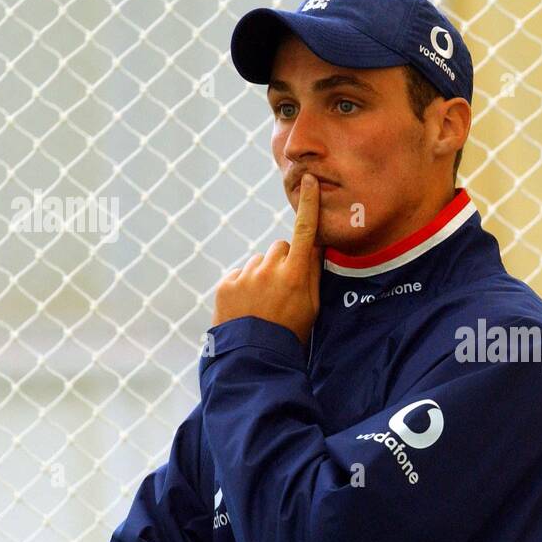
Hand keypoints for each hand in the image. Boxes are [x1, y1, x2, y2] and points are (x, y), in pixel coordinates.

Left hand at [212, 173, 322, 345]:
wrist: (253, 358)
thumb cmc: (290, 335)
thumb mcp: (312, 308)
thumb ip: (313, 275)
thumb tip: (314, 249)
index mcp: (295, 275)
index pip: (304, 231)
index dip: (309, 205)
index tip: (310, 182)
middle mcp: (269, 270)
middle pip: (281, 247)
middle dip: (284, 260)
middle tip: (284, 288)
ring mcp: (245, 275)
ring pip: (260, 261)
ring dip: (263, 274)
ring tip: (263, 303)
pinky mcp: (226, 284)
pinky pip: (240, 274)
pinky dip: (244, 285)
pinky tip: (248, 306)